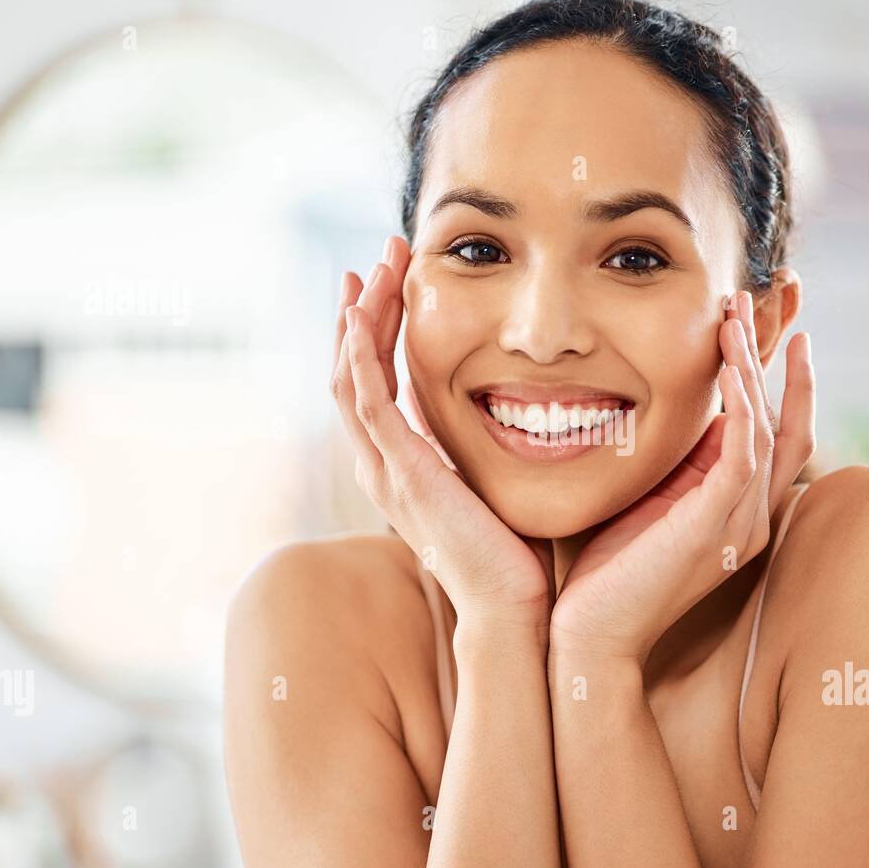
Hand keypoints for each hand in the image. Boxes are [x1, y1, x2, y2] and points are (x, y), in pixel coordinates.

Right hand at [330, 235, 556, 642]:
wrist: (513, 611)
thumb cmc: (516, 556)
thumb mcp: (495, 484)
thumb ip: (487, 447)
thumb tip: (516, 410)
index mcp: (404, 465)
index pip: (377, 382)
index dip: (382, 329)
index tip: (396, 281)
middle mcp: (383, 464)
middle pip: (354, 369)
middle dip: (366, 308)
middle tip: (378, 256)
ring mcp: (386, 469)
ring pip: (352, 376)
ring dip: (360, 317)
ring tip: (371, 266)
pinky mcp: (403, 473)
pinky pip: (368, 401)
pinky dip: (359, 353)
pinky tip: (363, 312)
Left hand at [548, 290, 814, 666]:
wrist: (589, 635)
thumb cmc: (606, 572)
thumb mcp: (648, 502)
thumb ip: (675, 464)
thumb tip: (681, 413)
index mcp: (738, 512)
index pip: (774, 433)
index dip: (777, 378)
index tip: (764, 325)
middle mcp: (752, 516)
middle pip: (789, 422)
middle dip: (779, 357)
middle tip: (766, 299)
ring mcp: (742, 523)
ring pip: (767, 426)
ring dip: (754, 364)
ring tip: (736, 310)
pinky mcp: (718, 524)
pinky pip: (745, 449)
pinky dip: (744, 402)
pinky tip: (729, 361)